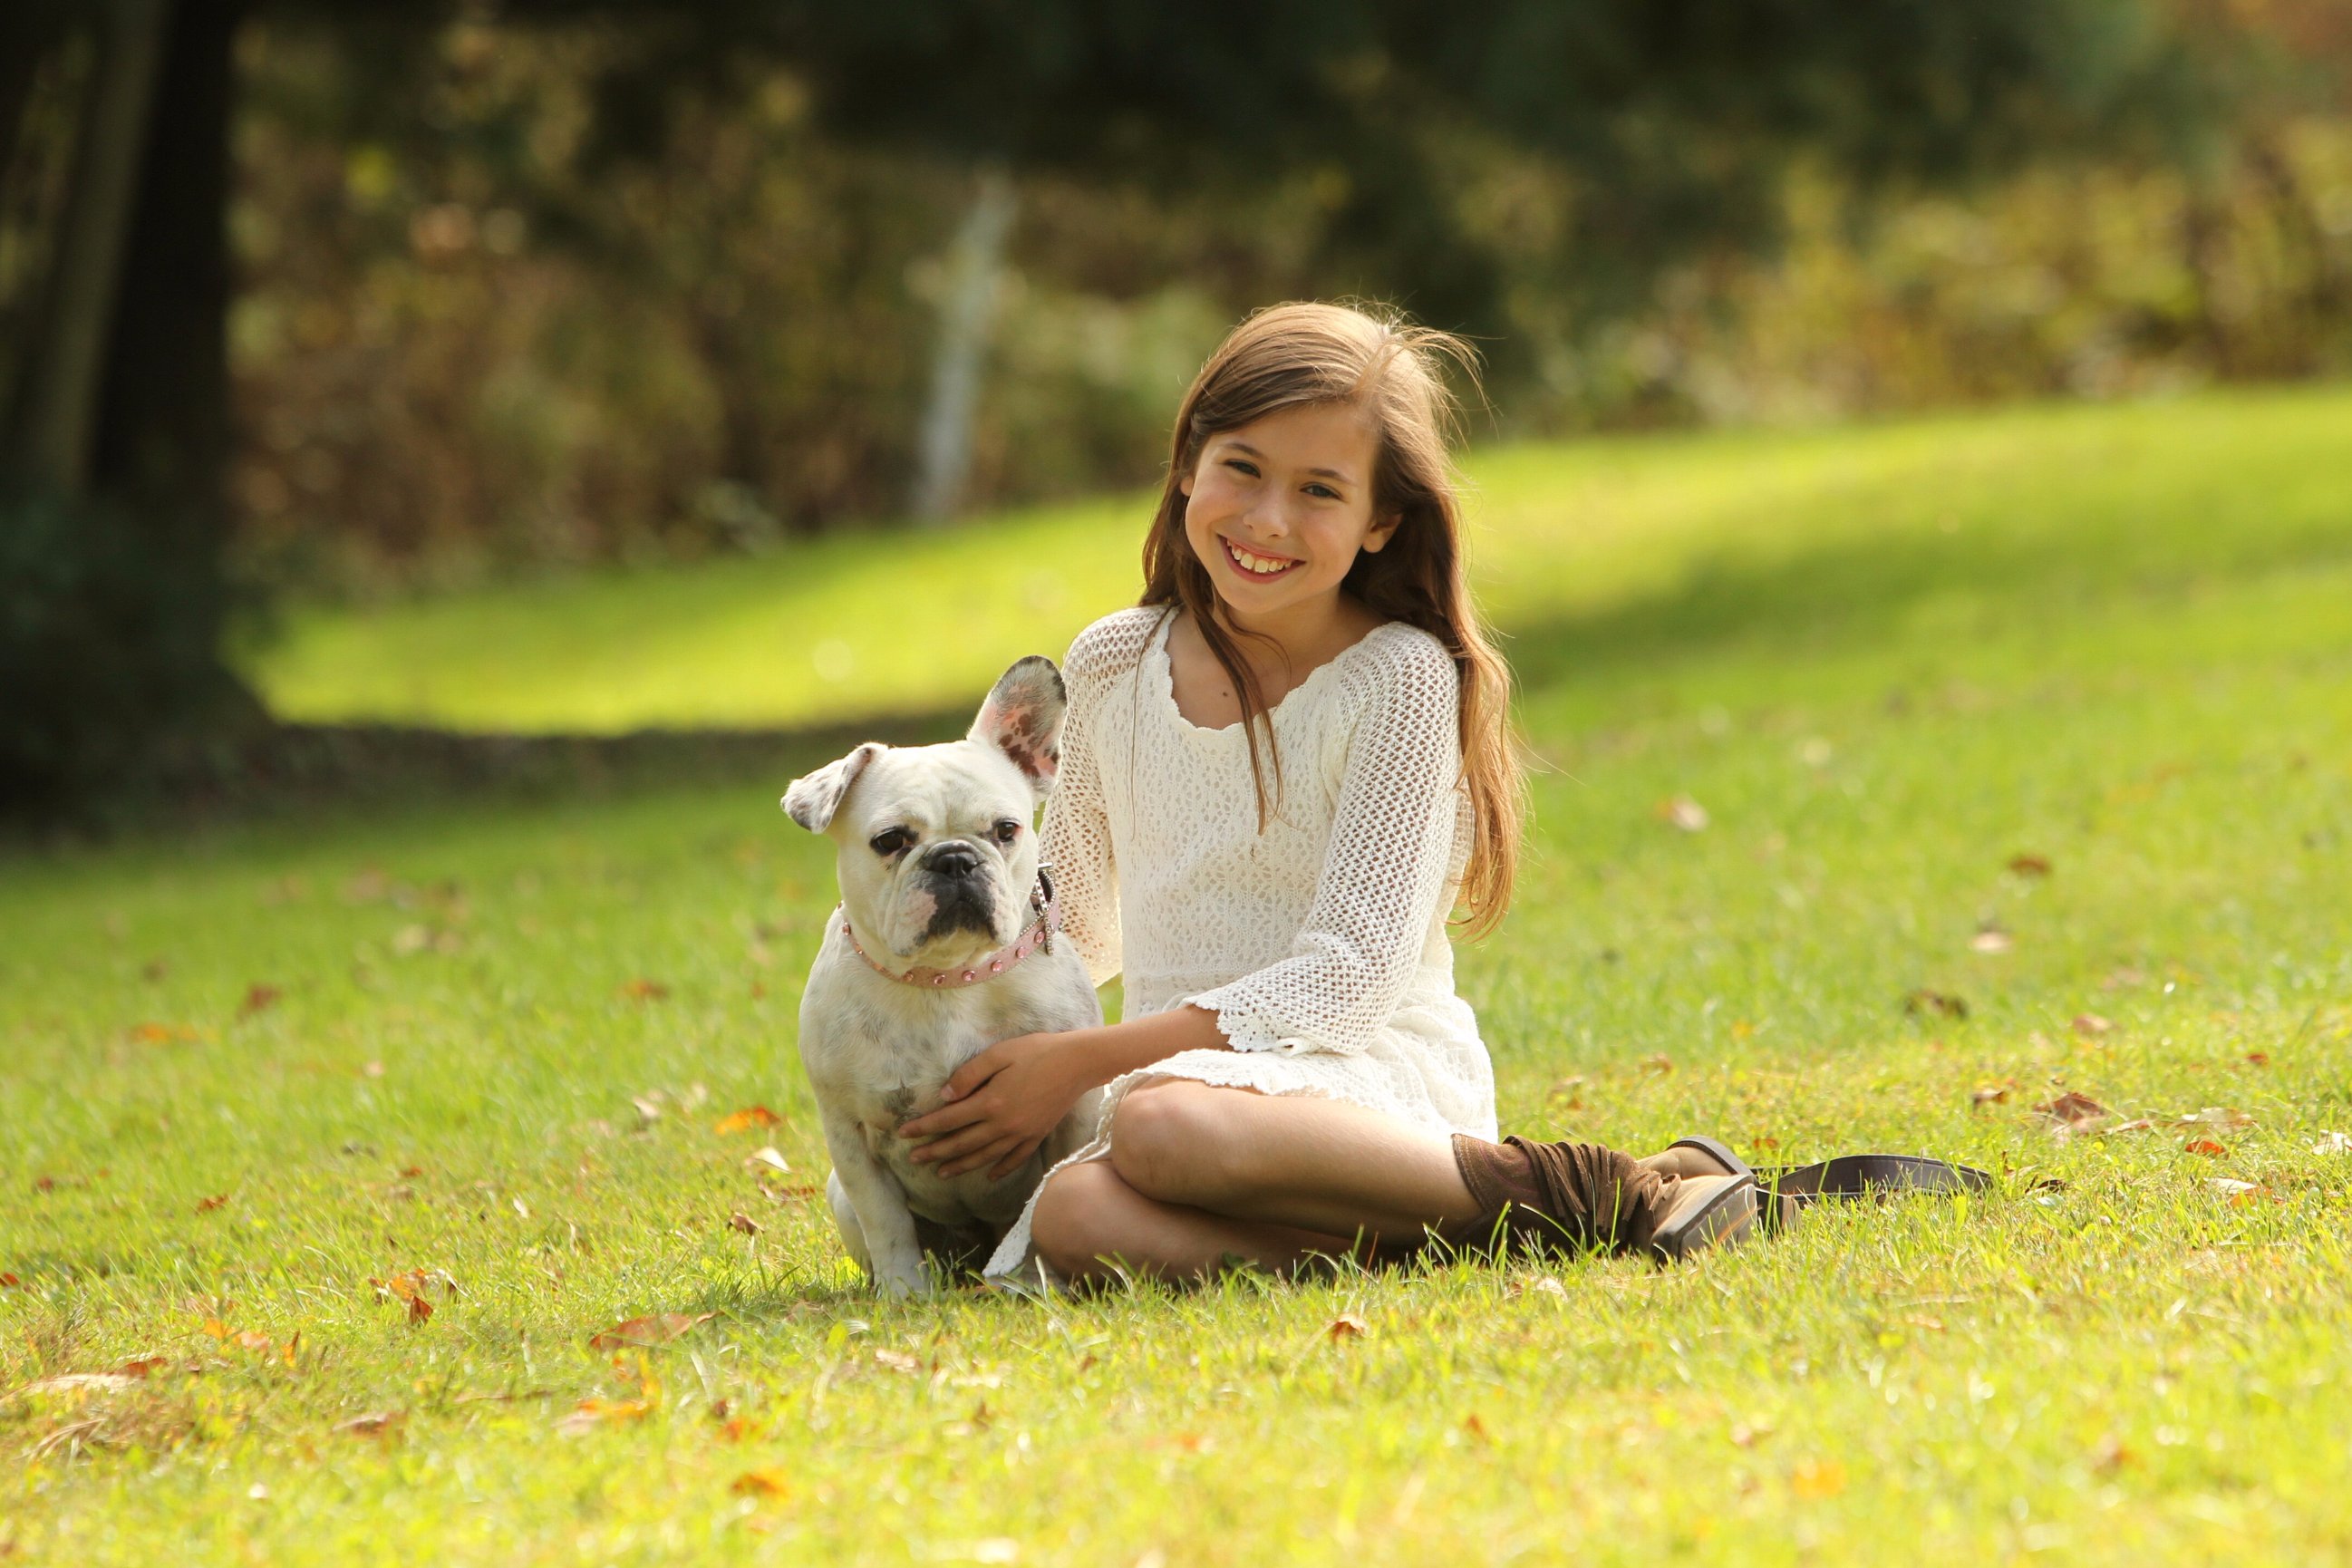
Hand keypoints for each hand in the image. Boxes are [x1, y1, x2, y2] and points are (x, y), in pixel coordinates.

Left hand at [898, 1031, 1086, 1179]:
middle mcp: (1003, 1124)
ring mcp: (1021, 1134)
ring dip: (960, 1166)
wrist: (1078, 1063)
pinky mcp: (1037, 1136)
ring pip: (984, 1156)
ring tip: (941, 1173)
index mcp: (990, 1102)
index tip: (904, 1135)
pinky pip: (1015, 1159)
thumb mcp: (999, 1054)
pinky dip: (1001, 1169)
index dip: (925, 1128)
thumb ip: (969, 1075)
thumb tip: (944, 1096)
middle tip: (914, 1160)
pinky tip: (989, 1175)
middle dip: (935, 1152)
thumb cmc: (1037, 1051)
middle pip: (961, 1143)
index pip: (948, 1120)